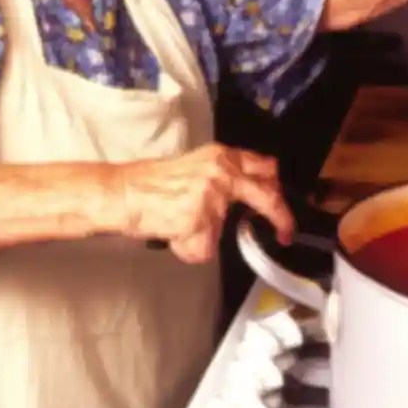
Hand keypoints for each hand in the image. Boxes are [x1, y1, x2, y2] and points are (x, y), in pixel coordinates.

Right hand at [117, 143, 294, 263]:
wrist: (122, 193)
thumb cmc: (150, 184)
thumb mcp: (195, 166)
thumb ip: (224, 177)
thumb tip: (248, 194)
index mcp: (221, 157)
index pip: (263, 167)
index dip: (276, 187)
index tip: (282, 203)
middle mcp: (221, 174)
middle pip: (268, 197)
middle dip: (281, 217)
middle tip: (285, 232)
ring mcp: (211, 199)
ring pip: (223, 233)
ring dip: (204, 237)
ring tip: (178, 225)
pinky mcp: (199, 223)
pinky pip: (204, 250)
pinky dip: (189, 250)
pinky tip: (172, 235)